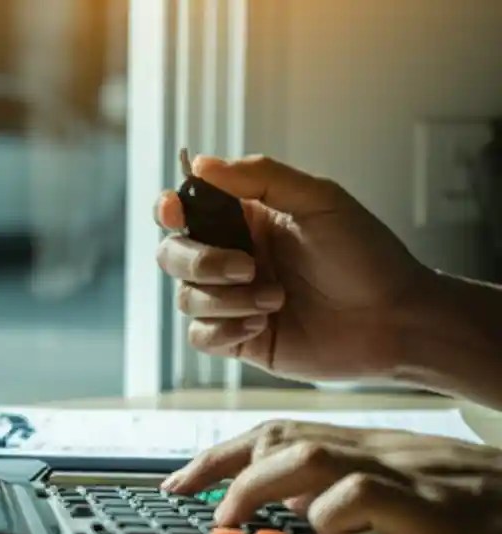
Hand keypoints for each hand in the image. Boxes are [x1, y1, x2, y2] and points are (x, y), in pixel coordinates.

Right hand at [155, 155, 435, 381]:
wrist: (394, 320)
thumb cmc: (366, 255)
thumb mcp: (320, 200)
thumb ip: (261, 177)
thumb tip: (202, 163)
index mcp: (247, 220)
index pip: (187, 209)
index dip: (169, 209)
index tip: (174, 209)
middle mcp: (233, 258)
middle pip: (173, 254)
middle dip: (200, 261)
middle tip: (247, 267)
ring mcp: (234, 300)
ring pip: (185, 298)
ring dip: (226, 299)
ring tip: (275, 299)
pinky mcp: (240, 339)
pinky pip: (200, 336)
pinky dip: (223, 330)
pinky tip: (261, 324)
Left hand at [164, 421, 501, 533]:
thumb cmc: (473, 511)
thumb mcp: (397, 496)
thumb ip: (343, 495)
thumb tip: (286, 511)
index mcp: (366, 444)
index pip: (279, 433)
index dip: (223, 452)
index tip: (181, 479)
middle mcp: (376, 448)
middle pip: (279, 436)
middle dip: (218, 463)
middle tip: (180, 493)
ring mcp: (402, 471)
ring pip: (309, 455)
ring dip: (256, 486)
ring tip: (229, 518)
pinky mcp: (429, 505)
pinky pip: (363, 496)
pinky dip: (330, 514)